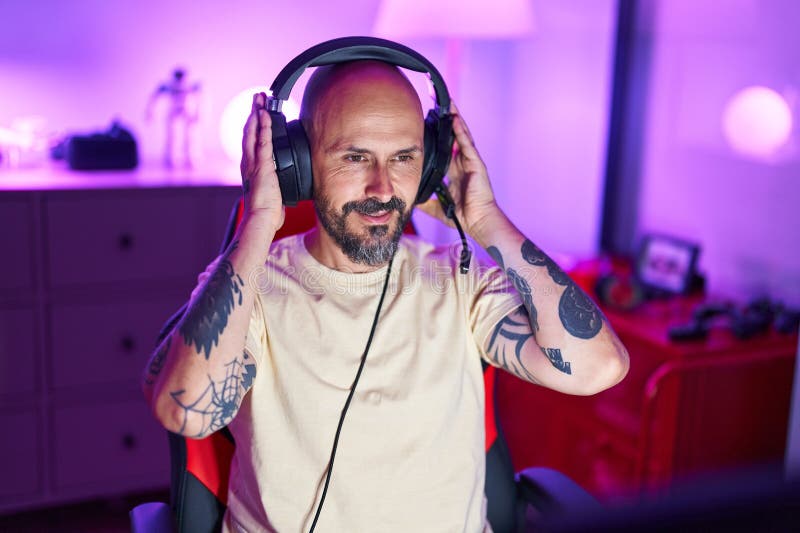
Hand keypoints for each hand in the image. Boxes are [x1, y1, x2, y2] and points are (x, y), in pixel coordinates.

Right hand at [240, 92, 284, 232]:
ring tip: (260, 98)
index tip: (257, 113)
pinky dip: (264, 126)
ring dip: (257, 114)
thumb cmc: (266, 211)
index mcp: (250, 168)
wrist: (261, 219)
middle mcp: (248, 162)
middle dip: (253, 113)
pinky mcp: (262, 165)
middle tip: (257, 97)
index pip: (250, 142)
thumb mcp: (271, 193)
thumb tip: (283, 185)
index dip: (253, 126)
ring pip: (253, 132)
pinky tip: (265, 115)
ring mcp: (254, 163)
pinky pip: (263, 141)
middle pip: (248, 131)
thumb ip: (274, 184)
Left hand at [417, 104, 498, 237]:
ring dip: (455, 119)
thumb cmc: (463, 216)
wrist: (478, 223)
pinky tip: (455, 118)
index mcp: (454, 172)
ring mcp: (470, 162)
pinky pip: (467, 143)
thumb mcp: (437, 208)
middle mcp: (463, 164)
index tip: (428, 124)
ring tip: (448, 103)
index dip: (438, 136)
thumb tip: (411, 201)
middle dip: (447, 122)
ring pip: (462, 135)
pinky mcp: (476, 163)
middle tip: (437, 105)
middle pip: (454, 137)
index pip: (445, 149)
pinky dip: (461, 130)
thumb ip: (426, 202)